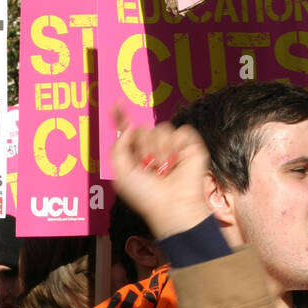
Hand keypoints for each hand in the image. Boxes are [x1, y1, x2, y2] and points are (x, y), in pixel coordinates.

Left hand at [110, 103, 211, 239]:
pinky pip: (180, 131)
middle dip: (143, 147)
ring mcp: (172, 146)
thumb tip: (127, 127)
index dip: (122, 117)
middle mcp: (154, 149)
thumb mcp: (121, 174)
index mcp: (136, 156)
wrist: (172, 205)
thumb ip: (117, 148)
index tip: (117, 102)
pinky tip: (176, 162)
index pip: (129, 132)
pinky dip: (176, 147)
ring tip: (163, 169)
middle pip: (143, 129)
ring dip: (159, 150)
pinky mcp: (190, 145)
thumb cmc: (146, 195)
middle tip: (148, 167)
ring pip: (160, 128)